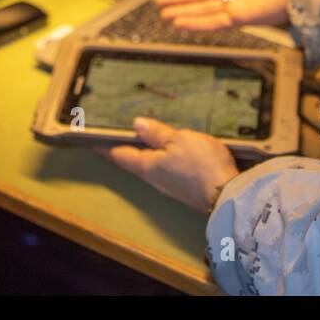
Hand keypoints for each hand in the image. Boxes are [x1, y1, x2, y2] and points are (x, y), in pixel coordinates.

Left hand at [98, 117, 239, 213]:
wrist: (227, 195)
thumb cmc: (200, 164)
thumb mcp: (179, 140)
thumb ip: (157, 133)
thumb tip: (136, 125)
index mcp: (146, 166)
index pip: (119, 154)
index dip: (104, 146)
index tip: (91, 139)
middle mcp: (154, 179)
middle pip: (133, 161)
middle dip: (125, 147)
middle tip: (117, 133)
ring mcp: (169, 186)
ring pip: (151, 165)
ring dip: (145, 152)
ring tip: (144, 136)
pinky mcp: (185, 188)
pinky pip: (167, 169)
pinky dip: (163, 157)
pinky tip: (171, 149)